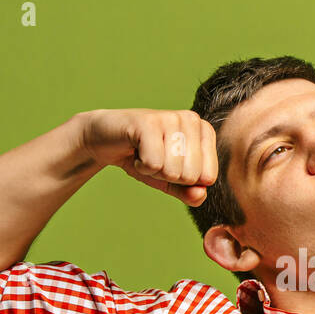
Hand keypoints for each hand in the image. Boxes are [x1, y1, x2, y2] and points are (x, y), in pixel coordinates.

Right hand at [81, 108, 217, 206]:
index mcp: (204, 131)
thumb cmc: (144, 158)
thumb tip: (200, 195)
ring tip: (144, 153)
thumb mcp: (171, 181)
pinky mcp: (149, 122)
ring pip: (172, 171)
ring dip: (153, 170)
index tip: (169, 163)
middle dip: (167, 176)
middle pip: (191, 175)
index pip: (208, 177)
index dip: (184, 180)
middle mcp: (191, 119)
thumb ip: (189, 192)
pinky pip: (153, 164)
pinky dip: (140, 166)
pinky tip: (135, 151)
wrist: (106, 140)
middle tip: (154, 158)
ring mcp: (170, 118)